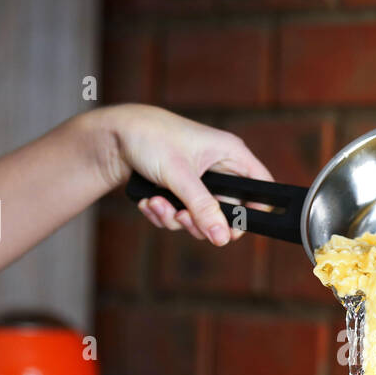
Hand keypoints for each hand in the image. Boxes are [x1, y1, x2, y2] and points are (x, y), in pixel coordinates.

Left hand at [96, 104, 272, 245]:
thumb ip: (202, 207)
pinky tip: (148, 201)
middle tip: (182, 217)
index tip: (235, 229)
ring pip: (201, 219)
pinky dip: (163, 213)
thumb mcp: (179, 174)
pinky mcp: (181, 192)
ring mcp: (200, 183)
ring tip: (156, 203)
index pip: (262, 188)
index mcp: (230, 154)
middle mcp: (220, 169)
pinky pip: (180, 216)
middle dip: (202, 221)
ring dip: (176, 218)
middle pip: (228, 213)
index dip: (255, 211)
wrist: (113, 136)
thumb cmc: (150, 138)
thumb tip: (221, 238)